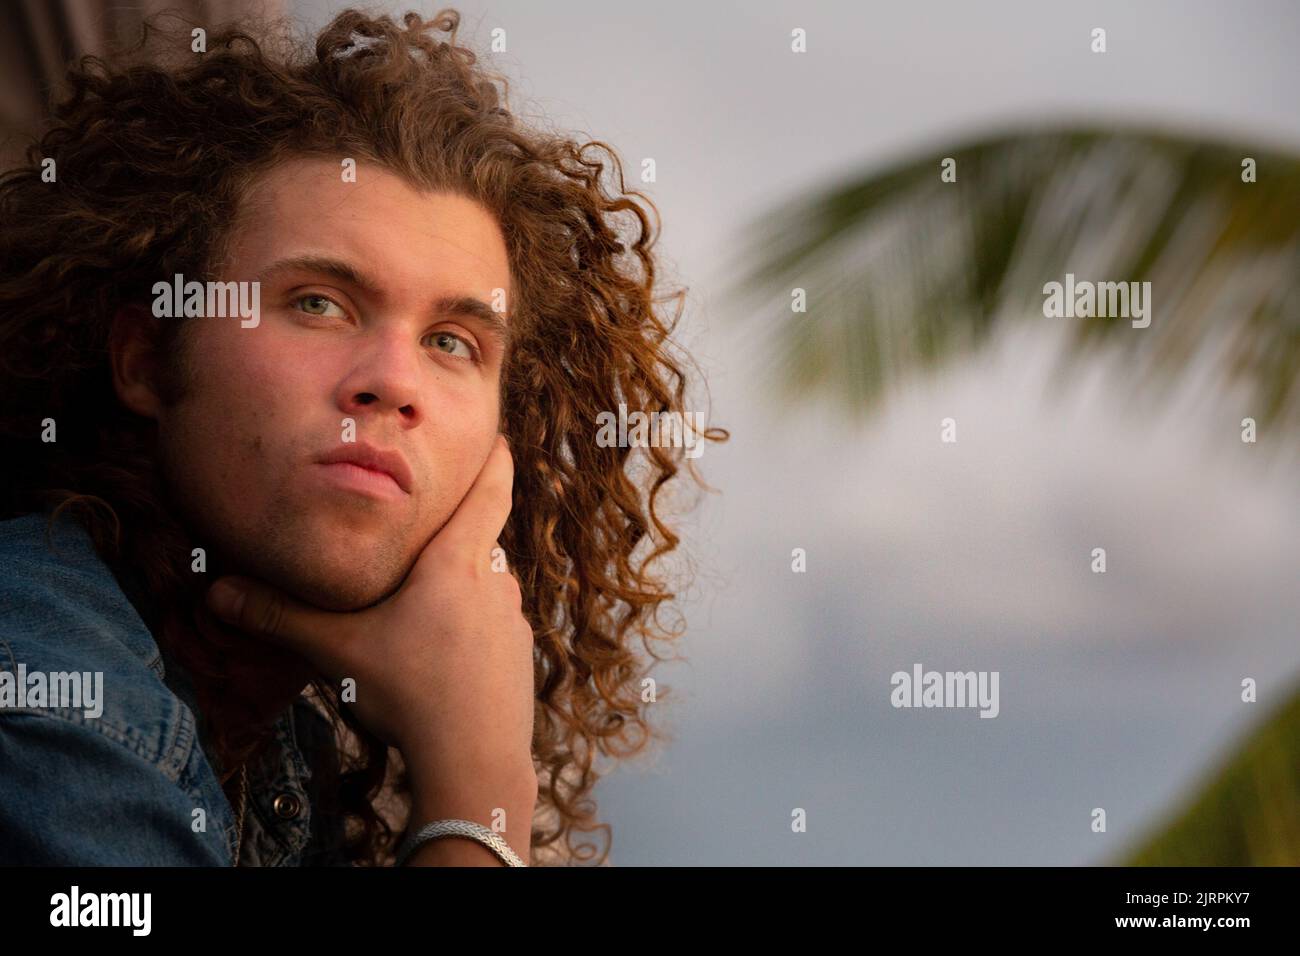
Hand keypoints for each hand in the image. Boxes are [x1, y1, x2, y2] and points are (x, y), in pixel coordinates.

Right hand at [203, 434, 536, 782]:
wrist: (475, 763)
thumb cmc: (411, 694)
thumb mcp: (337, 651)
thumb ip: (278, 617)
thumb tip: (217, 593)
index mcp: (457, 563)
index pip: (489, 491)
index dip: (495, 460)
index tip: (498, 438)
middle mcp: (496, 582)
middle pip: (480, 540)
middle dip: (452, 537)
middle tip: (420, 538)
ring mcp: (513, 622)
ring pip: (486, 586)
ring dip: (459, 589)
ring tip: (421, 608)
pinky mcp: (519, 657)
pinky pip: (493, 626)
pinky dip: (471, 628)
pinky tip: (441, 657)